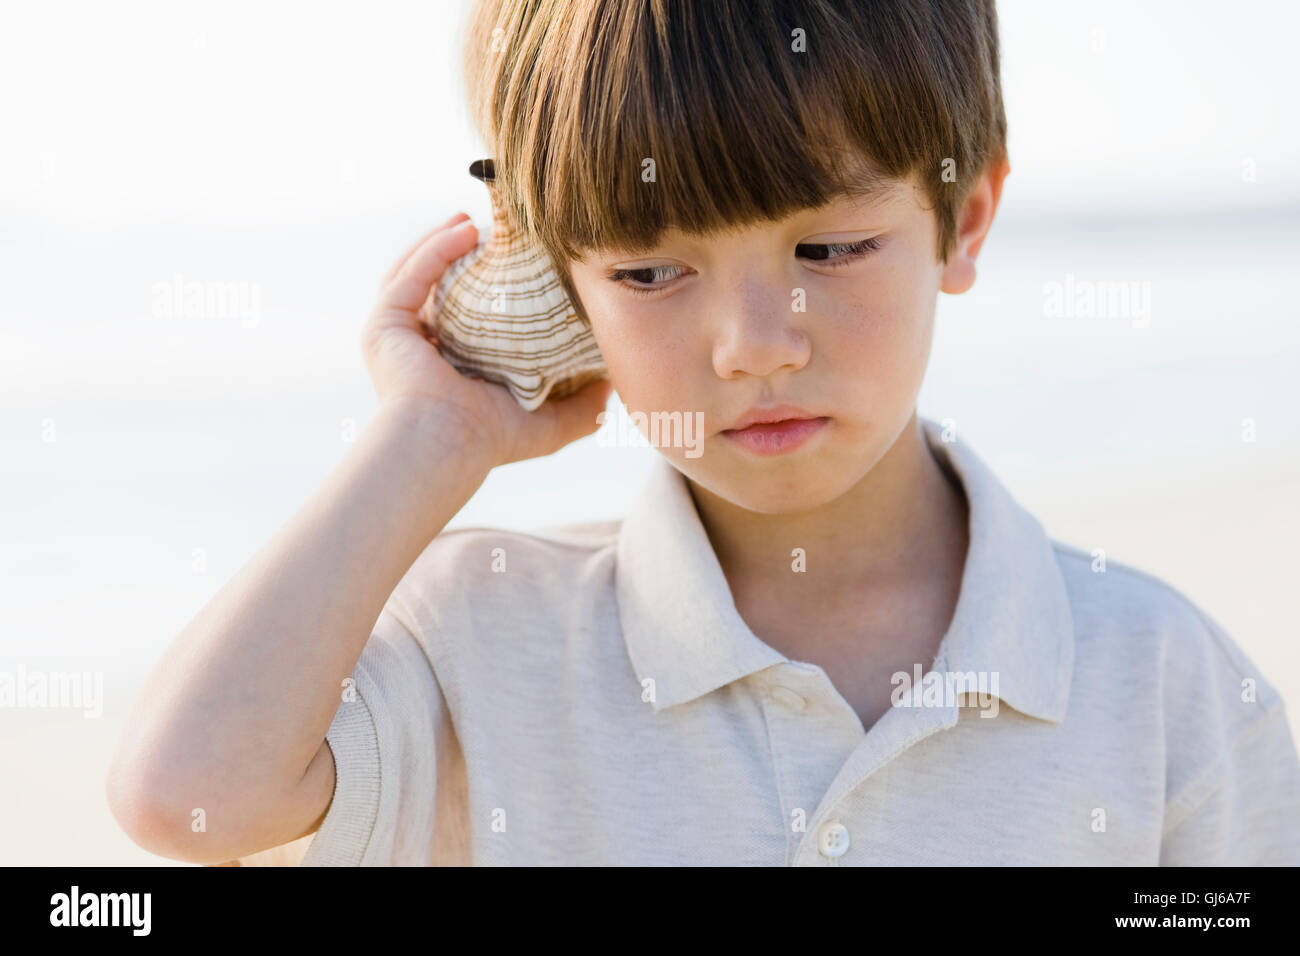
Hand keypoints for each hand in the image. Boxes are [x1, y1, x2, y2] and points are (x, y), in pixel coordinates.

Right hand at [361, 212, 612, 466]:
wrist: (447, 447)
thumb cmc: (489, 442)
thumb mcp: (548, 425)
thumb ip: (581, 408)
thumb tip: (613, 385)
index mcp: (450, 367)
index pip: (464, 314)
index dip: (486, 284)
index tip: (518, 259)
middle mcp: (418, 350)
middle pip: (436, 287)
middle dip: (458, 253)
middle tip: (494, 229)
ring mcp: (396, 337)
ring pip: (415, 274)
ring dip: (442, 241)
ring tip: (474, 219)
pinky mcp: (384, 326)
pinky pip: (410, 275)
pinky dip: (434, 249)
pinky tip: (465, 229)